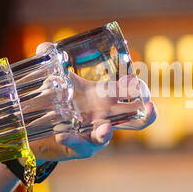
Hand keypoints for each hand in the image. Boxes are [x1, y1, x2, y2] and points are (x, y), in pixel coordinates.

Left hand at [28, 43, 155, 161]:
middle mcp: (106, 115)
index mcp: (107, 96)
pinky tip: (61, 134)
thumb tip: (44, 46)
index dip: (137, 86)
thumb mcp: (58, 80)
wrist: (43, 127)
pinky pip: (79, 144)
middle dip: (147, 113)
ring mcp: (94, 132)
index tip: (133, 80)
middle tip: (149, 107)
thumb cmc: (61, 99)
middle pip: (137, 118)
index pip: (130, 91)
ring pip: (108, 135)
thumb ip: (53, 63)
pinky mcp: (80, 145)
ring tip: (105, 129)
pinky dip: (71, 139)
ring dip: (106, 133)